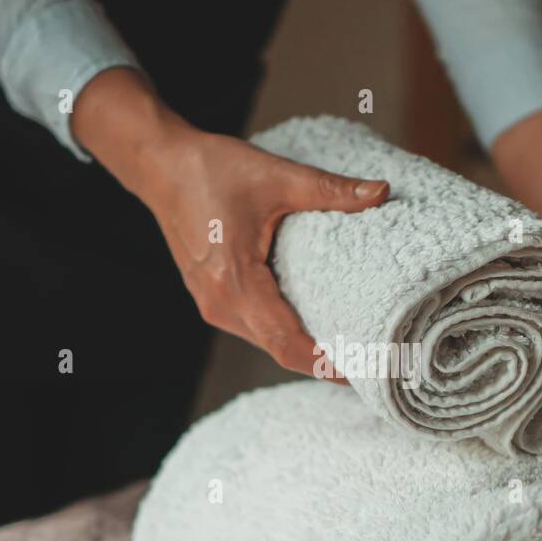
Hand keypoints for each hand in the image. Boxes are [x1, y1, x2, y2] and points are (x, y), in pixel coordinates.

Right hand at [71, 68, 388, 374]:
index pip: (286, 343)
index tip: (361, 375)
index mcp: (234, 282)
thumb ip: (330, 190)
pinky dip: (284, 332)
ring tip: (349, 345)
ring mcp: (212, 304)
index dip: (324, 366)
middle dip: (322, 362)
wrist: (160, 165)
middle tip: (370, 362)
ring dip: (303, 348)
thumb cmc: (210, 169)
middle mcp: (220, 303)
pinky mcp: (211, 297)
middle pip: (279, 350)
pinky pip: (254, 327)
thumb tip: (381, 193)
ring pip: (266, 341)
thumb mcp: (277, 175)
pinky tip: (314, 322)